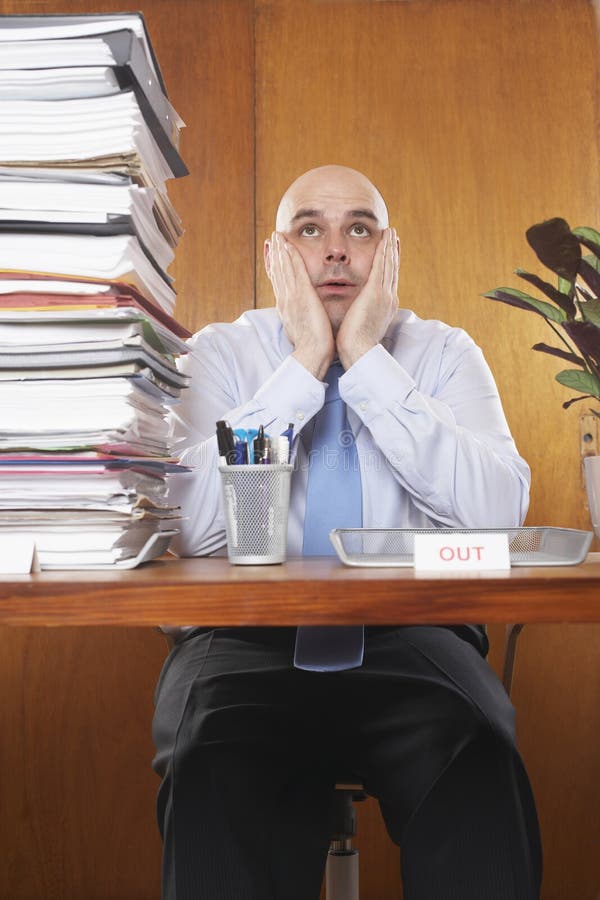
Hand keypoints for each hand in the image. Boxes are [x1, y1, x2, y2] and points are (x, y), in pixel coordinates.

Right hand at [266, 231, 333, 378]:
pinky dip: (289, 255)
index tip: (273, 255)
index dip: (275, 267)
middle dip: (274, 254)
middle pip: (277, 272)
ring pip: (283, 267)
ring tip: (277, 235)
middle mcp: (285, 300)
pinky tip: (287, 243)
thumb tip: (304, 318)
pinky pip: (294, 269)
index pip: (279, 283)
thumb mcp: (304, 331)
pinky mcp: (300, 294)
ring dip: (279, 250)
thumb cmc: (312, 349)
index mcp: (286, 308)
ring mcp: (291, 296)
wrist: (311, 355)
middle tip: (272, 239)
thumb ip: (303, 320)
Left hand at [336, 228, 398, 368]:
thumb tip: (354, 312)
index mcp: (384, 307)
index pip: (388, 281)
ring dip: (390, 246)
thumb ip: (359, 315)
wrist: (358, 353)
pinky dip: (384, 250)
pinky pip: (382, 265)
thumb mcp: (360, 326)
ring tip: (391, 231)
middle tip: (394, 236)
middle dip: (393, 252)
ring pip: (389, 264)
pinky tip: (385, 237)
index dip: (390, 265)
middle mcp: (389, 299)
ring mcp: (385, 294)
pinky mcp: (376, 292)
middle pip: (392, 269)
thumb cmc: (354, 345)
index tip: (390, 252)